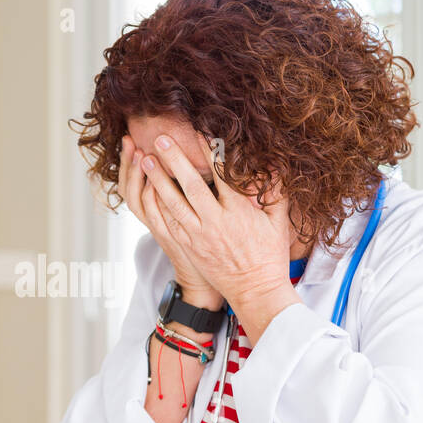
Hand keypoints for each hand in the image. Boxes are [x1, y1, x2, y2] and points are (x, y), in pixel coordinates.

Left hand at [139, 133, 301, 343]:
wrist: (254, 291)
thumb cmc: (268, 255)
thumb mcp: (277, 222)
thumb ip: (274, 191)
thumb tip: (273, 164)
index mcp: (238, 213)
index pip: (220, 175)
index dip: (209, 151)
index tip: (199, 131)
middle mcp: (214, 223)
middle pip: (190, 186)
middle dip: (174, 160)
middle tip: (159, 139)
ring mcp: (198, 236)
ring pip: (172, 203)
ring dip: (158, 180)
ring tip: (145, 159)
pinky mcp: (188, 246)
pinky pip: (167, 221)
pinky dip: (156, 204)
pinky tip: (148, 188)